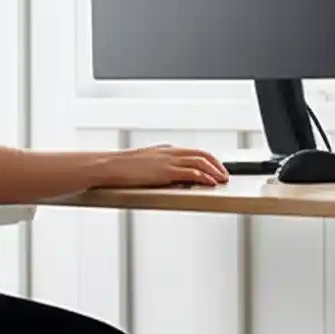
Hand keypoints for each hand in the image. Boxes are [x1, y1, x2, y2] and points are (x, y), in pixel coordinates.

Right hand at [95, 145, 229, 187]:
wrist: (110, 166)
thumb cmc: (121, 168)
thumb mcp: (143, 163)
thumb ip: (157, 166)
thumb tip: (163, 175)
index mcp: (165, 150)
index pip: (193, 151)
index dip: (208, 159)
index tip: (215, 168)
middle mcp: (170, 152)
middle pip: (202, 154)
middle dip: (216, 164)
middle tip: (224, 175)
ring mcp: (169, 161)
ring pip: (201, 161)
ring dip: (214, 171)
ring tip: (221, 180)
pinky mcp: (166, 171)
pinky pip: (192, 172)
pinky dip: (204, 177)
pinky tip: (210, 183)